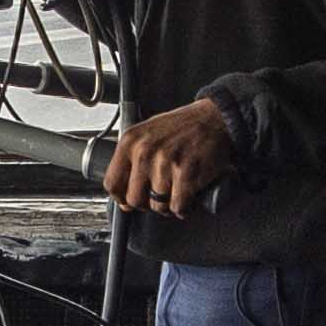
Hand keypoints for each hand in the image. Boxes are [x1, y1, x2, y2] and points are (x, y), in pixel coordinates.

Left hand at [103, 96, 238, 216]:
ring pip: (157, 206)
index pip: (111, 183)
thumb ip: (132, 158)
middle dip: (147, 204)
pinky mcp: (186, 173)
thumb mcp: (147, 133)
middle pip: (134, 200)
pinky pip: (178, 206)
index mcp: (130, 141)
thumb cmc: (182, 127)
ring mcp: (165, 162)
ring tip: (176, 193)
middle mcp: (144, 151)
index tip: (128, 201)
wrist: (214, 118)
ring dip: (168, 206)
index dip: (121, 198)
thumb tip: (122, 191)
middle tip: (158, 196)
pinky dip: (184, 208)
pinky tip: (188, 196)